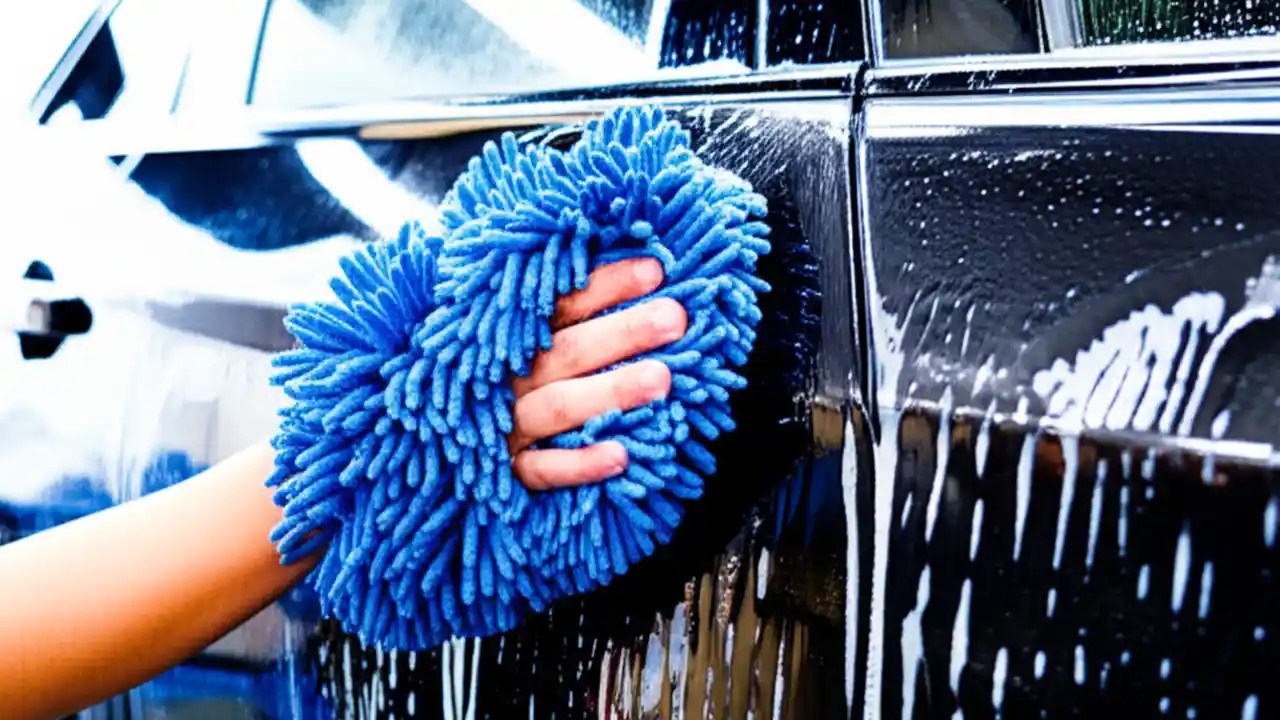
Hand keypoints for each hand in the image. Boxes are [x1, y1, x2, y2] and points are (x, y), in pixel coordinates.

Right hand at [509, 258, 685, 490]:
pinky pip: (543, 470)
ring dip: (610, 391)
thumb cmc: (504, 378)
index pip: (562, 303)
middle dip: (623, 332)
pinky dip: (579, 465)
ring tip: (662, 379)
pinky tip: (621, 458)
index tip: (655, 271)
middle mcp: (508, 377)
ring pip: (559, 406)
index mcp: (513, 338)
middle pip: (569, 351)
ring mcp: (505, 426)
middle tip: (674, 317)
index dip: (606, 286)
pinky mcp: (506, 472)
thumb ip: (567, 313)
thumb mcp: (521, 339)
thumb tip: (645, 271)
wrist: (435, 444)